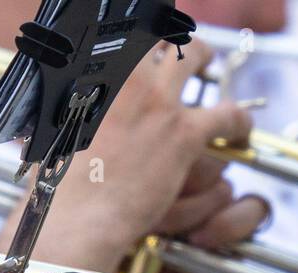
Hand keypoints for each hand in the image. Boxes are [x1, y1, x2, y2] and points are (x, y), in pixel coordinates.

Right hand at [39, 41, 254, 267]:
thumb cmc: (61, 180)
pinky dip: (239, 120)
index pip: (129, 34)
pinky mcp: (183, 133)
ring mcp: (158, 101)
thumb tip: (73, 98)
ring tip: (211, 71)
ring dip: (207, 60)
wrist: (77, 214)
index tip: (148, 47)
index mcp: (96, 70)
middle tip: (182, 55)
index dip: (143, 37)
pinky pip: (227, 115)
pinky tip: (240, 129)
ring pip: (198, 56)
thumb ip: (74, 102)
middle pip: (165, 35)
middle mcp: (129, 75)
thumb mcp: (56, 125)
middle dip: (176, 42)